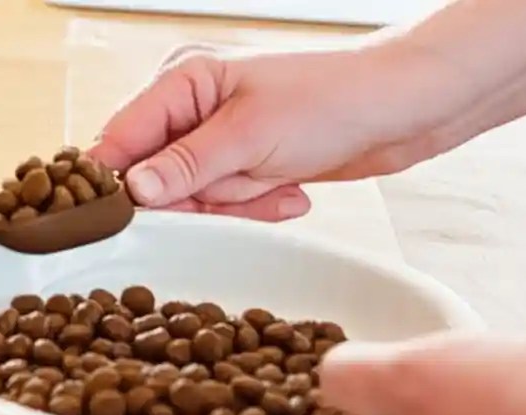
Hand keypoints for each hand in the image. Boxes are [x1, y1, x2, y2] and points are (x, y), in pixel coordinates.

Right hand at [87, 44, 458, 221]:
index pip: (120, 139)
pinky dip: (256, 207)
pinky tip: (291, 193)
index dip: (118, 184)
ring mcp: (219, 138)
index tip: (125, 221)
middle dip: (193, 200)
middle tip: (234, 195)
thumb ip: (185, 167)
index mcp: (182, 81)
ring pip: (191, 198)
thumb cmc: (334, 101)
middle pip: (153, 178)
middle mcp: (192, 108)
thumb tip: (132, 191)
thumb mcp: (250, 137)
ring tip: (276, 187)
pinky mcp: (245, 163)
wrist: (407, 107)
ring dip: (234, 205)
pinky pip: (226, 203)